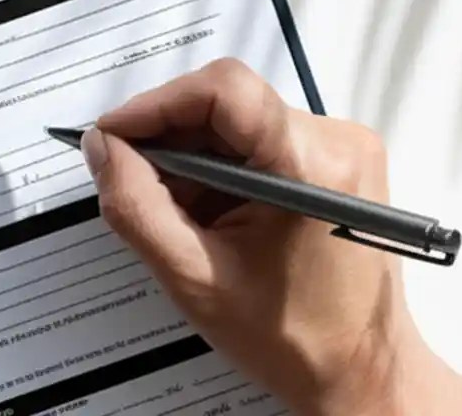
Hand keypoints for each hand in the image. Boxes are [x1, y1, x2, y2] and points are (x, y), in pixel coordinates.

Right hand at [83, 59, 461, 415]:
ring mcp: (343, 147)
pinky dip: (219, 167)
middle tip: (133, 183)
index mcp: (312, 167)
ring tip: (180, 213)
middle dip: (168, 139)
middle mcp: (338, 142)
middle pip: (226, 104)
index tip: (113, 135)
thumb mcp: (192, 277)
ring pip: (236, 121)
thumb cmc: (291, 337)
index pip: (224, 91)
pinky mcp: (337, 160)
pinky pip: (258, 138)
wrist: (359, 369)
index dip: (157, 105)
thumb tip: (101, 146)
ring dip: (192, 157)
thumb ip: (136, 206)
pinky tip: (210, 212)